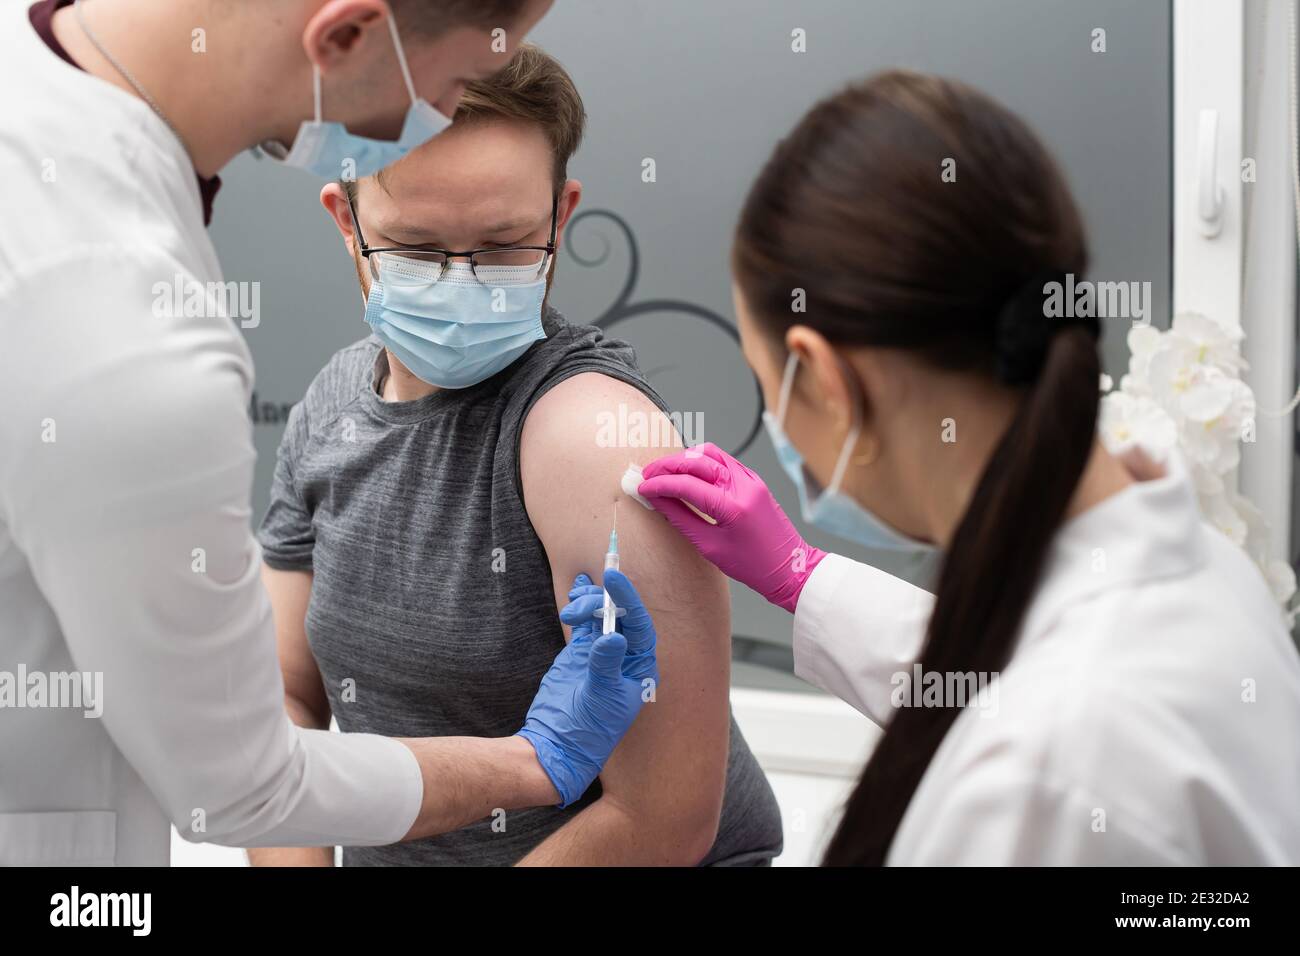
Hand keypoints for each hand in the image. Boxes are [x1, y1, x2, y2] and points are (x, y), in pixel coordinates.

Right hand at [516, 570, 658, 807]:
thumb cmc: (589, 729)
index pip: (640, 625)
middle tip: (583, 598)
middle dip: (603, 601)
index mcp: (639, 668)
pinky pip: (585, 622)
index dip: (628, 599)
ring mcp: (601, 653)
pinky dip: (581, 605)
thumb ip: (605, 665)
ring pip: (601, 615)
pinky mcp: (581, 653)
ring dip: (588, 603)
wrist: (556, 744)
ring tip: (570, 610)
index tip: (613, 578)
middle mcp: (625, 657)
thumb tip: (615, 637)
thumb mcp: (600, 697)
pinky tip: (578, 587)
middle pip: (621, 615)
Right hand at [638, 442, 825, 611]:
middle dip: (667, 466)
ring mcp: (751, 479)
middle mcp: (743, 485)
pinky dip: (702, 462)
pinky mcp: (754, 480)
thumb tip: (658, 500)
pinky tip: (689, 473)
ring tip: (665, 472)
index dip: (659, 484)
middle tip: (647, 475)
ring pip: (710, 454)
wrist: (790, 568)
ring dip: (684, 459)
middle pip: (696, 462)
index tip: (641, 487)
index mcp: (732, 506)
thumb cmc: (753, 565)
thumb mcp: (710, 547)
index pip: (686, 485)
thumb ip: (681, 518)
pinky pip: (724, 460)